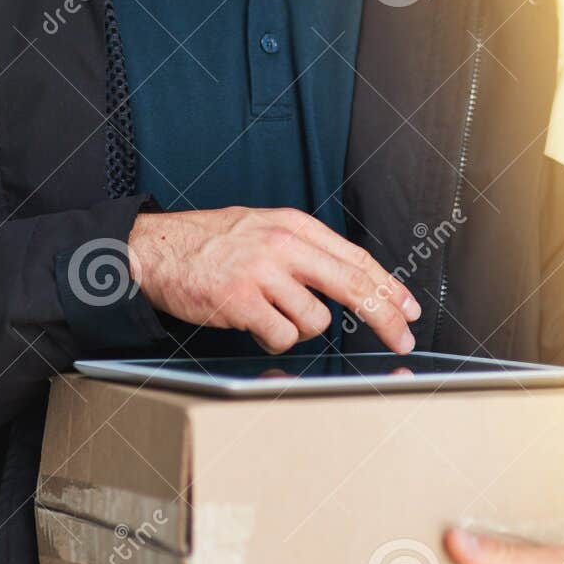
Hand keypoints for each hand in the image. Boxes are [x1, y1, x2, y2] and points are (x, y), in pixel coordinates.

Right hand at [127, 205, 420, 356]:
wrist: (156, 249)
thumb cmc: (210, 243)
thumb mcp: (264, 228)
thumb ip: (306, 250)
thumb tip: (353, 281)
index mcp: (293, 225)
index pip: (356, 258)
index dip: (388, 287)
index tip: (408, 309)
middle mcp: (283, 245)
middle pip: (352, 285)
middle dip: (384, 317)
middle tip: (402, 339)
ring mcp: (262, 272)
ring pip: (315, 320)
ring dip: (299, 327)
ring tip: (271, 313)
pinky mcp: (241, 301)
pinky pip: (281, 336)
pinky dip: (274, 338)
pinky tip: (254, 324)